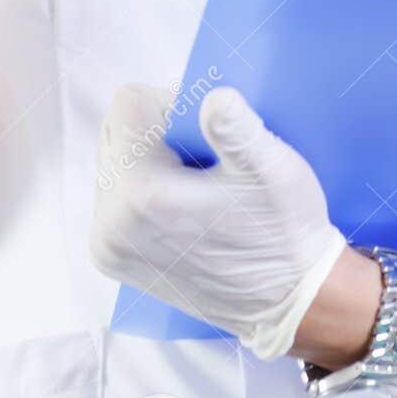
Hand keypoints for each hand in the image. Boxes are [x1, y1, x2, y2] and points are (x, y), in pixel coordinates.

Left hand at [90, 82, 348, 360]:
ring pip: (114, 161)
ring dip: (148, 158)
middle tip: (205, 156)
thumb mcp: (273, 169)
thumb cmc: (284, 230)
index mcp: (140, 193)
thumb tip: (214, 97)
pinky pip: (114, 196)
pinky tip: (183, 204)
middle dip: (156, 129)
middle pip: (116, 131)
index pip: (129, 104)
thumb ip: (239, 130)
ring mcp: (107, 245)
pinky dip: (143, 187)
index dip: (170, 102)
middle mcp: (110, 223)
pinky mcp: (112, 259)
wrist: (289, 300)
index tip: (206, 132)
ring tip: (196, 184)